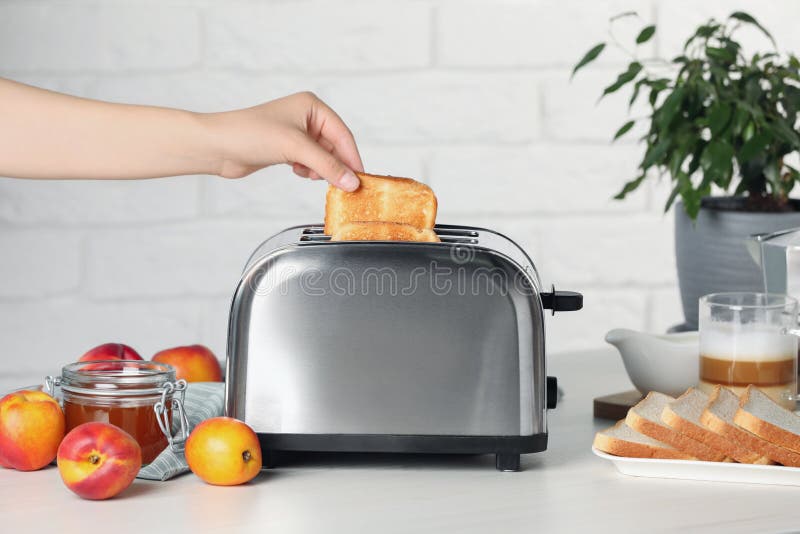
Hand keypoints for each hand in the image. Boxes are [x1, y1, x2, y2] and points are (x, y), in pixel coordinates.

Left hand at [206, 92, 362, 190]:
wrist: (218, 146)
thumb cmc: (251, 134)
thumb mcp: (295, 149)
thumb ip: (327, 165)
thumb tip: (351, 182)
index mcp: (312, 106)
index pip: (342, 134)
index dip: (352, 158)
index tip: (360, 180)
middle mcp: (306, 117)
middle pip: (334, 147)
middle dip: (335, 165)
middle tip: (342, 186)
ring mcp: (296, 133)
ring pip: (322, 157)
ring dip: (319, 169)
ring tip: (308, 174)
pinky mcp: (286, 148)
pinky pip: (309, 162)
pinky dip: (307, 170)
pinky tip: (297, 171)